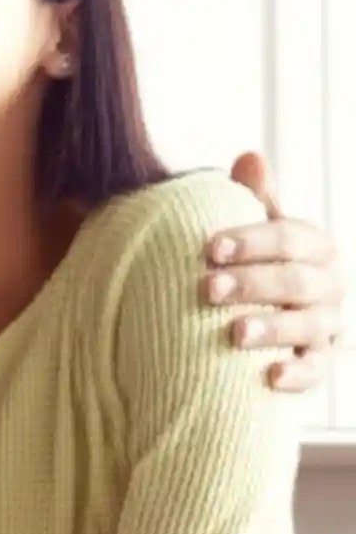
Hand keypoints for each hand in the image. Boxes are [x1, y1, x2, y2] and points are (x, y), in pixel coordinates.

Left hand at [202, 153, 347, 391]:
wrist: (252, 316)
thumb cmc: (249, 263)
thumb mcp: (249, 230)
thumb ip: (249, 198)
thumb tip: (250, 156)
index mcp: (313, 246)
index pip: (292, 238)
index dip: (253, 240)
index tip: (210, 248)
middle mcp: (327, 284)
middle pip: (298, 281)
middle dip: (253, 284)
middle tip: (207, 289)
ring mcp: (325, 325)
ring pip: (309, 325)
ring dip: (273, 327)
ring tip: (234, 333)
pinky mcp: (317, 363)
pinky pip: (316, 371)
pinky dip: (297, 375)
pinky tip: (269, 376)